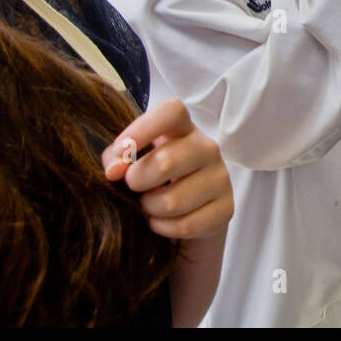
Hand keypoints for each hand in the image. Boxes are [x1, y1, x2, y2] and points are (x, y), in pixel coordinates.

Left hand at [103, 98, 232, 241]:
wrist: (191, 207)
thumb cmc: (155, 176)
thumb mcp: (134, 159)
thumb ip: (117, 157)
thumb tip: (114, 171)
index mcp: (183, 128)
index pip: (172, 112)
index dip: (142, 130)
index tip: (121, 153)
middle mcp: (207, 147)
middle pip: (166, 161)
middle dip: (138, 181)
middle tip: (134, 187)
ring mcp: (220, 177)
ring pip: (173, 201)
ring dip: (150, 208)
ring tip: (149, 205)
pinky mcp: (226, 208)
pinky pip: (185, 225)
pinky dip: (164, 228)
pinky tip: (163, 221)